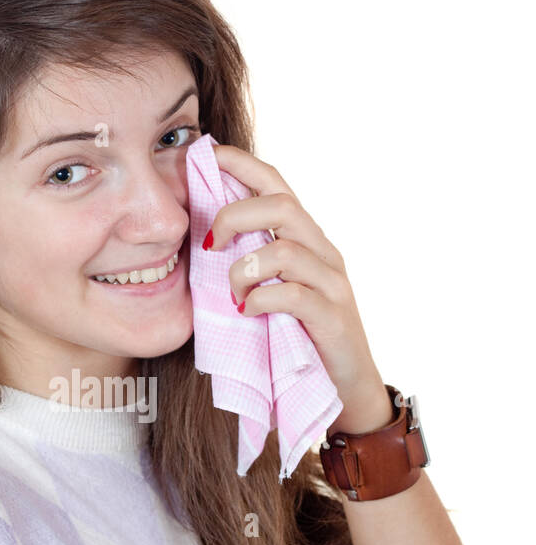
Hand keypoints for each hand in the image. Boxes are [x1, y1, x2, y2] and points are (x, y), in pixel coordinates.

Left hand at [204, 144, 392, 432]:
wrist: (346, 389)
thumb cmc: (299, 338)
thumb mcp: (271, 292)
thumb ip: (248, 264)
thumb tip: (199, 244)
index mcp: (305, 240)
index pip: (277, 185)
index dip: (243, 163)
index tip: (206, 154)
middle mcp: (323, 252)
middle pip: (282, 205)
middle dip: (235, 215)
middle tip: (209, 243)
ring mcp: (332, 284)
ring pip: (286, 249)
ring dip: (245, 269)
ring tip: (233, 294)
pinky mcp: (333, 317)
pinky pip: (295, 294)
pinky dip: (262, 299)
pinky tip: (248, 312)